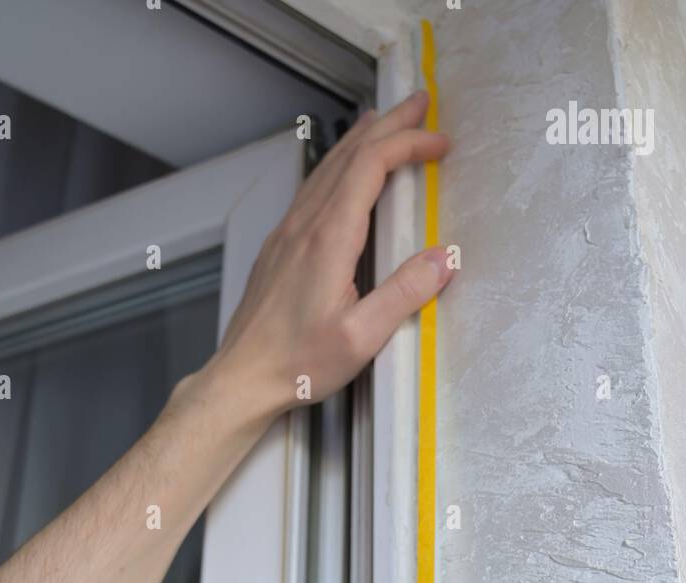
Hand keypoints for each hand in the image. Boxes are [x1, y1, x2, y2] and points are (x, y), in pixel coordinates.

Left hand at [212, 89, 451, 414]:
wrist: (242, 378)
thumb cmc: (297, 364)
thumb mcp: (361, 338)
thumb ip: (404, 294)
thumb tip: (443, 259)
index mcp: (328, 239)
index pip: (371, 167)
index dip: (408, 145)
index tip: (440, 144)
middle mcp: (304, 226)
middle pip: (349, 155)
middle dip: (389, 125)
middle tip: (420, 103)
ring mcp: (287, 234)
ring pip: (326, 168)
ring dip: (361, 140)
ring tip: (385, 122)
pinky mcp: (279, 248)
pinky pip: (311, 189)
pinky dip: (338, 166)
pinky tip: (343, 172)